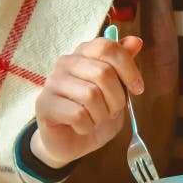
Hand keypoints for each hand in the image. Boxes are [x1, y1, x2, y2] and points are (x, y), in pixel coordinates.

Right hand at [32, 36, 143, 167]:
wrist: (73, 141)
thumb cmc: (97, 112)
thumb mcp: (117, 89)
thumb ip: (123, 65)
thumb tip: (136, 41)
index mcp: (84, 54)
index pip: (107, 47)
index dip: (128, 69)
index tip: (138, 89)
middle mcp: (66, 63)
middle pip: (103, 72)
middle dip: (117, 98)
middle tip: (113, 111)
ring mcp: (52, 82)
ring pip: (91, 95)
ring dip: (102, 115)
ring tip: (97, 119)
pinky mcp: (44, 104)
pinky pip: (78, 114)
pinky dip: (88, 126)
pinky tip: (83, 127)